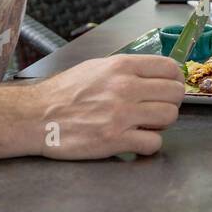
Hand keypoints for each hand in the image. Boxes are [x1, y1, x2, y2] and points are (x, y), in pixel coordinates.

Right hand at [33, 54, 184, 158]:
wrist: (36, 116)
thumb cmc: (64, 92)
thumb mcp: (97, 67)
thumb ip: (127, 70)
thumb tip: (155, 75)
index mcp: (122, 66)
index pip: (170, 67)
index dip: (174, 79)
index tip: (170, 87)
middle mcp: (125, 87)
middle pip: (175, 93)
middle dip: (170, 102)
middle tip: (157, 108)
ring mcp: (121, 115)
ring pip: (169, 117)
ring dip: (161, 123)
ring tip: (145, 124)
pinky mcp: (115, 140)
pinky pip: (153, 143)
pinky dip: (148, 144)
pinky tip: (135, 140)